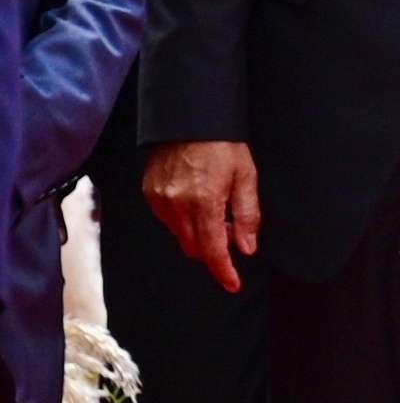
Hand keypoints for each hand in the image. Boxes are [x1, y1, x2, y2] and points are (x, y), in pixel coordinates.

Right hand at [142, 141, 259, 295]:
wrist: (189, 118)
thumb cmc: (223, 145)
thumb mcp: (246, 177)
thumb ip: (247, 216)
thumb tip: (246, 248)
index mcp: (204, 202)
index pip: (213, 250)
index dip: (223, 271)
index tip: (233, 284)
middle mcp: (176, 205)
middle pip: (195, 247)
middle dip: (214, 249)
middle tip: (232, 232)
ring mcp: (159, 200)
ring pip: (181, 235)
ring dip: (199, 235)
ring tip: (216, 210)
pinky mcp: (150, 193)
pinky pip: (168, 220)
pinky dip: (185, 221)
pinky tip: (198, 203)